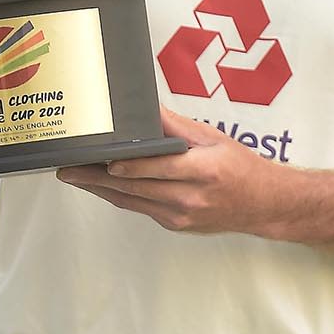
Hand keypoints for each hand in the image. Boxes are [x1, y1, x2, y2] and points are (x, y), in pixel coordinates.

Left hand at [56, 105, 284, 235]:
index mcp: (202, 171)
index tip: (103, 161)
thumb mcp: (213, 138)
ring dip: (100, 190)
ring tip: (74, 177)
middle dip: (97, 179)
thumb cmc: (241, 168)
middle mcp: (190, 198)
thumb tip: (148, 109)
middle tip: (69, 170)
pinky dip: (120, 197)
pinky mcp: (176, 225)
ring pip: (132, 202)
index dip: (127, 167)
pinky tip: (102, 187)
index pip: (156, 169)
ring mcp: (181, 216)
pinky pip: (140, 209)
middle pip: (135, 189)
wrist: (264, 205)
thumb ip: (177, 126)